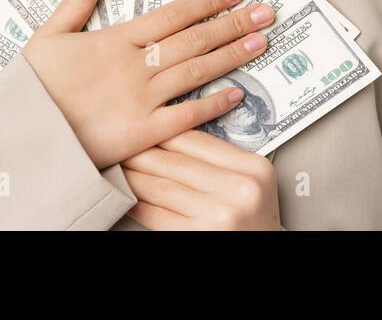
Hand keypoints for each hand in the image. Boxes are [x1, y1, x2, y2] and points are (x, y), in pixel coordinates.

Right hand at [21, 0, 275, 169]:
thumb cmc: (30, 87)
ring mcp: (141, 99)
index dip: (207, 1)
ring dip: (232, 55)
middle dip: (233, 23)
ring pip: (196, 71)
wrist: (21, 135)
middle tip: (266, 12)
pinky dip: (213, 103)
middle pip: (193, 38)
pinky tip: (238, 93)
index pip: (172, 14)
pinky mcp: (142, 133)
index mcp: (114, 39)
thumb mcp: (48, 35)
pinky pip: (186, 116)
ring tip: (261, 42)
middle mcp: (134, 65)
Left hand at [120, 129, 281, 229]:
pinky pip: (156, 215)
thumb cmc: (253, 224)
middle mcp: (239, 189)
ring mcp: (219, 214)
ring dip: (133, 176)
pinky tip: (127, 196)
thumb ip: (221, 161)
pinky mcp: (199, 235)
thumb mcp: (250, 185)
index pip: (197, 140)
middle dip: (141, 152)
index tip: (143, 125)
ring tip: (118, 166)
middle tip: (121, 142)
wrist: (263, 255)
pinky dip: (137, 204)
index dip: (163, 131)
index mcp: (253, 168)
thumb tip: (172, 137)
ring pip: (161, 187)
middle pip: (175, 162)